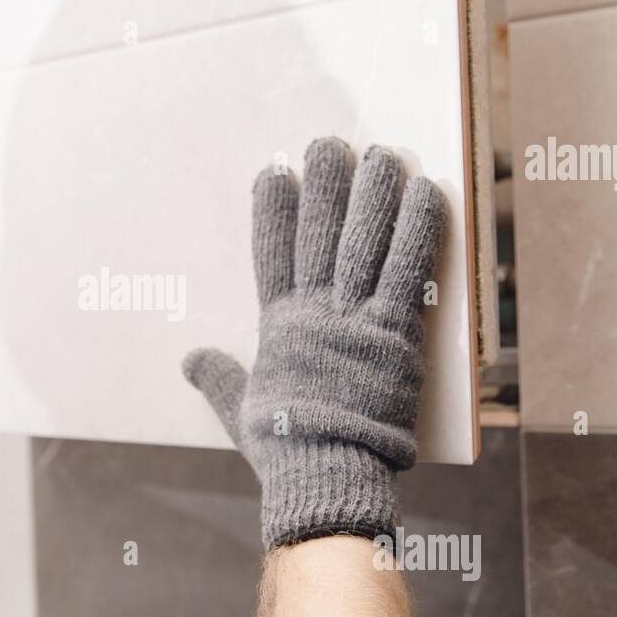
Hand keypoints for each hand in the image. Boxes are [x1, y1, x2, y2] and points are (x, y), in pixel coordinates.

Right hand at [182, 138, 445, 549]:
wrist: (326, 471)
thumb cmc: (283, 447)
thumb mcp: (240, 408)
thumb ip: (218, 378)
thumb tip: (191, 359)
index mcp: (279, 326)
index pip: (273, 253)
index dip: (274, 210)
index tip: (276, 172)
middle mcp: (316, 311)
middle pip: (320, 234)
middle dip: (325, 185)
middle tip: (330, 145)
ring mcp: (357, 318)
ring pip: (365, 240)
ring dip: (373, 193)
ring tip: (380, 154)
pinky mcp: (397, 331)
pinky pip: (410, 268)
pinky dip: (419, 228)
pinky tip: (426, 191)